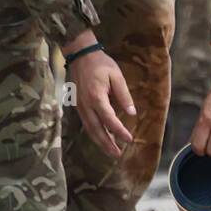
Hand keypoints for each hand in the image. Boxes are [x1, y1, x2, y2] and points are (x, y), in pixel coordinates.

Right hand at [64, 32, 134, 158]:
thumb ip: (124, 95)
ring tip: (111, 152)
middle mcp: (86, 105)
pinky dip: (94, 134)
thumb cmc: (101, 64)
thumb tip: (131, 113)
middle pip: (96, 130)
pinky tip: (102, 139)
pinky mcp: (78, 106)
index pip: (109, 120)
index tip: (129, 140)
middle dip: (107, 144)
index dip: (119, 131)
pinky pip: (86, 124)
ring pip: (89, 129)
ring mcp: (80, 107)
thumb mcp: (116, 76)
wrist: (80, 55)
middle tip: (118, 155)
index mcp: (96, 97)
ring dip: (100, 142)